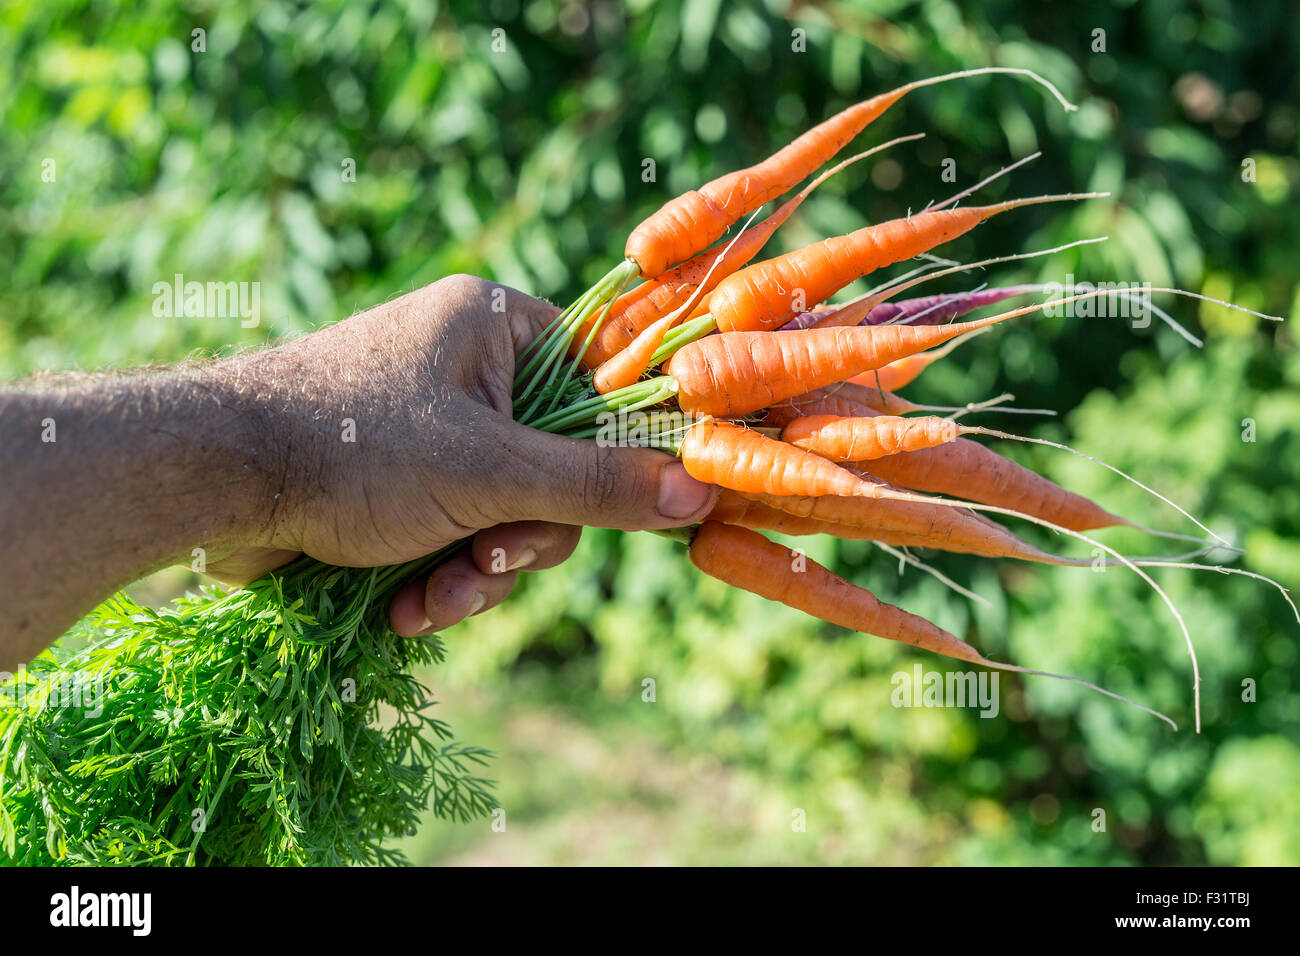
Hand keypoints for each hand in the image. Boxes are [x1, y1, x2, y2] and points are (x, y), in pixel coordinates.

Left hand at [208, 275, 715, 634]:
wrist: (212, 480)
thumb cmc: (353, 451)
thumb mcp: (490, 474)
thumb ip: (597, 486)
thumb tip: (701, 490)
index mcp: (493, 325)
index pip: (599, 381)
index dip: (610, 452)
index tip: (616, 508)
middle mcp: (465, 365)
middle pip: (554, 463)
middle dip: (525, 535)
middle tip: (492, 560)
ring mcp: (428, 422)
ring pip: (505, 509)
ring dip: (480, 569)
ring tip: (436, 599)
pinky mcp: (396, 476)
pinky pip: (455, 527)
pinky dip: (440, 573)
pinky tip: (407, 607)